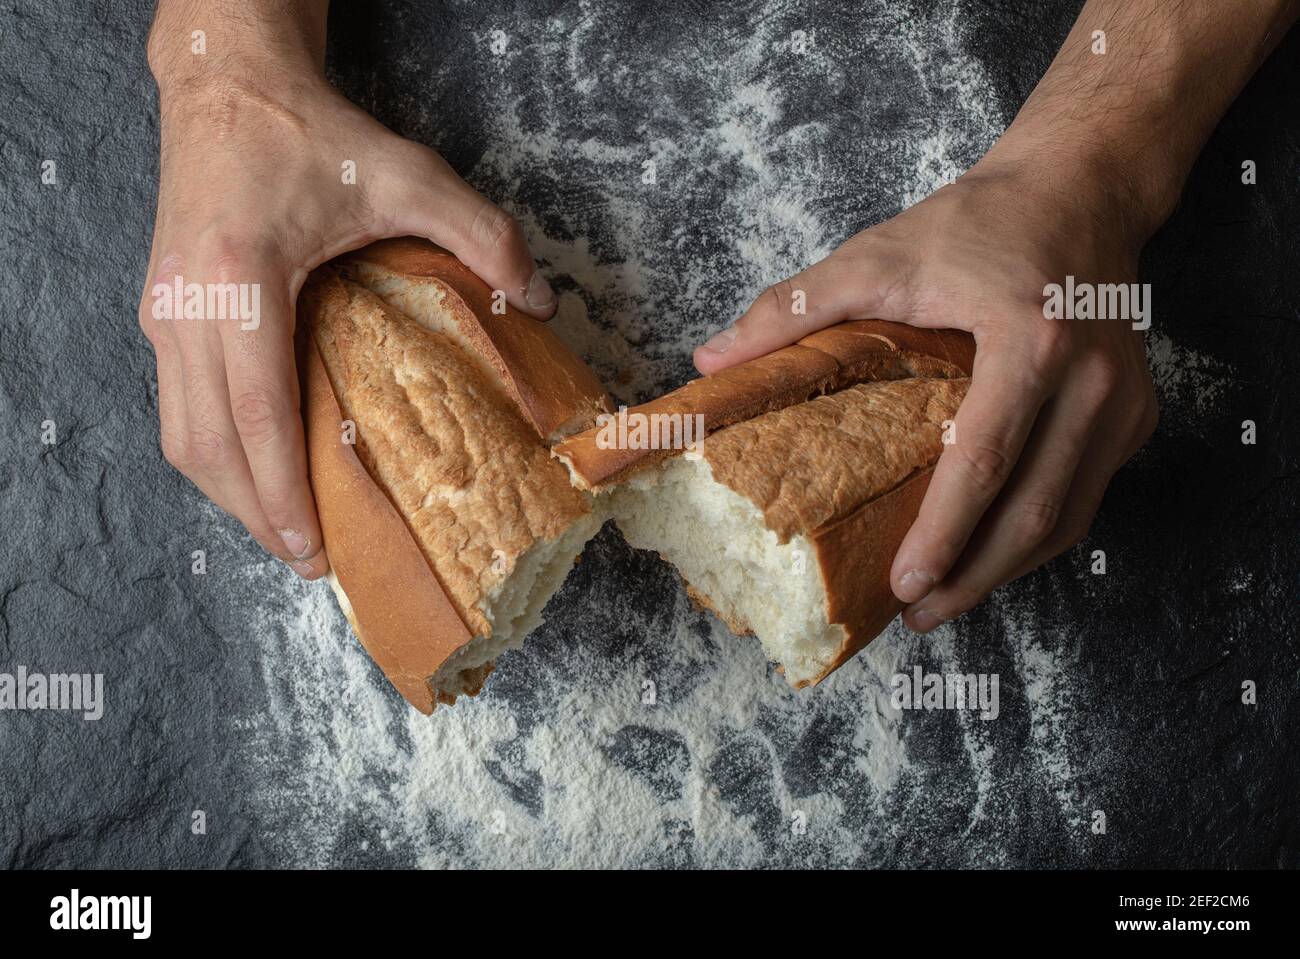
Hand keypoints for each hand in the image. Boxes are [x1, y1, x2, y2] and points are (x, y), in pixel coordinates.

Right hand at [138, 44, 554, 577]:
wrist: (227, 83)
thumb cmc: (309, 134)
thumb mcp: (408, 172)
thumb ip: (482, 233)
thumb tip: (541, 300)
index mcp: (240, 279)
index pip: (256, 412)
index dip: (282, 492)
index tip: (313, 549)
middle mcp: (185, 306)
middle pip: (209, 445)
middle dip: (258, 515)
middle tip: (312, 559)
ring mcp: (164, 312)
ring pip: (182, 437)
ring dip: (231, 494)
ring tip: (288, 530)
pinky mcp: (160, 311)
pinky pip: (177, 408)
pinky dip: (216, 454)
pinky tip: (259, 472)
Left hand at [693, 157, 1158, 631]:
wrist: (1081, 189)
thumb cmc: (980, 221)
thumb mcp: (881, 252)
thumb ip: (796, 307)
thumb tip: (712, 360)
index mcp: (1031, 340)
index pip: (985, 458)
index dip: (944, 532)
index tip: (904, 586)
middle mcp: (1093, 380)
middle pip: (1038, 511)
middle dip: (975, 578)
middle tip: (919, 616)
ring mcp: (1124, 402)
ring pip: (1069, 517)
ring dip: (1007, 570)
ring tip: (947, 600)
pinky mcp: (1135, 414)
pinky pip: (1086, 494)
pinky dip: (1038, 534)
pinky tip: (989, 552)